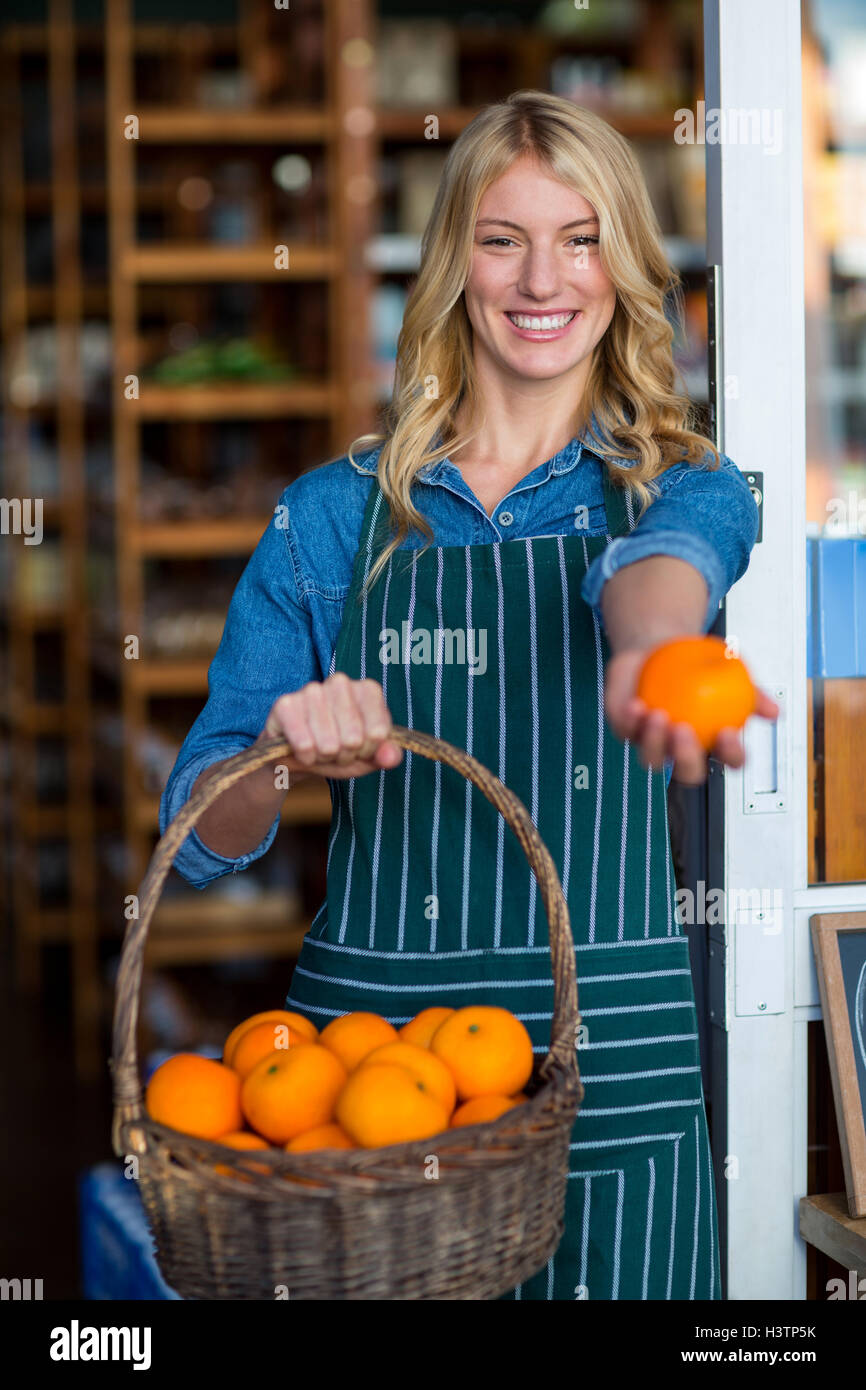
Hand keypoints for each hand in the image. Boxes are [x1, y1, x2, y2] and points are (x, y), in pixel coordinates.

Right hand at [256, 672, 402, 780]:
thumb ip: (386, 755)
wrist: (298, 754)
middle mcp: (340, 682)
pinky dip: (306, 758)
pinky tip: (303, 750)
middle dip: (344, 755)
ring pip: (328, 744)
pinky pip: (304, 745)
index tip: (359, 747)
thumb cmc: (339, 749)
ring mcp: (311, 690)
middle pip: (353, 740)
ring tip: (319, 748)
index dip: (368, 751)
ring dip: (324, 757)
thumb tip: (392, 757)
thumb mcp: (368, 756)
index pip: (378, 733)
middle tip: (335, 749)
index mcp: (367, 690)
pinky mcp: (285, 704)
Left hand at [604, 648, 780, 786]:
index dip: (731, 755)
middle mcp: (682, 751)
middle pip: (688, 773)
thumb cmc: (698, 667)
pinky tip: (635, 704)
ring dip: (654, 742)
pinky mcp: (626, 730)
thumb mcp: (729, 675)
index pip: (730, 761)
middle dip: (686, 758)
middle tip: (684, 730)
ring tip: (658, 715)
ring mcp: (652, 744)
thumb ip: (752, 693)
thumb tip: (774, 710)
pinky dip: (630, 720)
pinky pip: (626, 730)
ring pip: (651, 760)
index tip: (728, 732)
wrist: (660, 650)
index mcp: (713, 744)